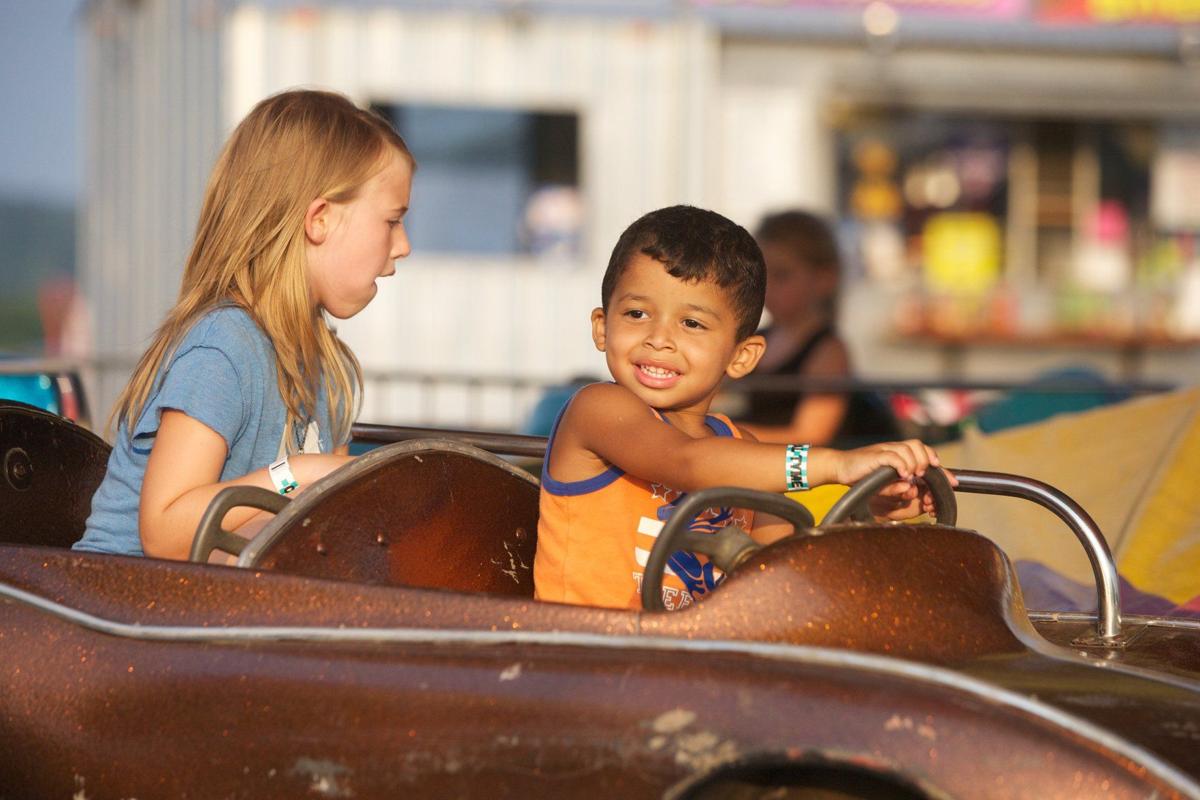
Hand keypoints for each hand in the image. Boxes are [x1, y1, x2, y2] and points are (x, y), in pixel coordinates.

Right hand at [829, 440, 957, 521]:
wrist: (839, 467)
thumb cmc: (860, 475)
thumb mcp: (883, 484)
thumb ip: (897, 486)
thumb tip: (910, 488)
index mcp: (898, 454)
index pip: (924, 453)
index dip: (940, 467)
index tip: (953, 482)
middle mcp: (893, 449)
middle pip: (919, 445)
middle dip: (927, 461)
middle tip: (924, 476)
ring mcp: (884, 451)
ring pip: (909, 449)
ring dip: (915, 463)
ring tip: (912, 476)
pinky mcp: (875, 455)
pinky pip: (894, 456)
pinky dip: (902, 465)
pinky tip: (902, 475)